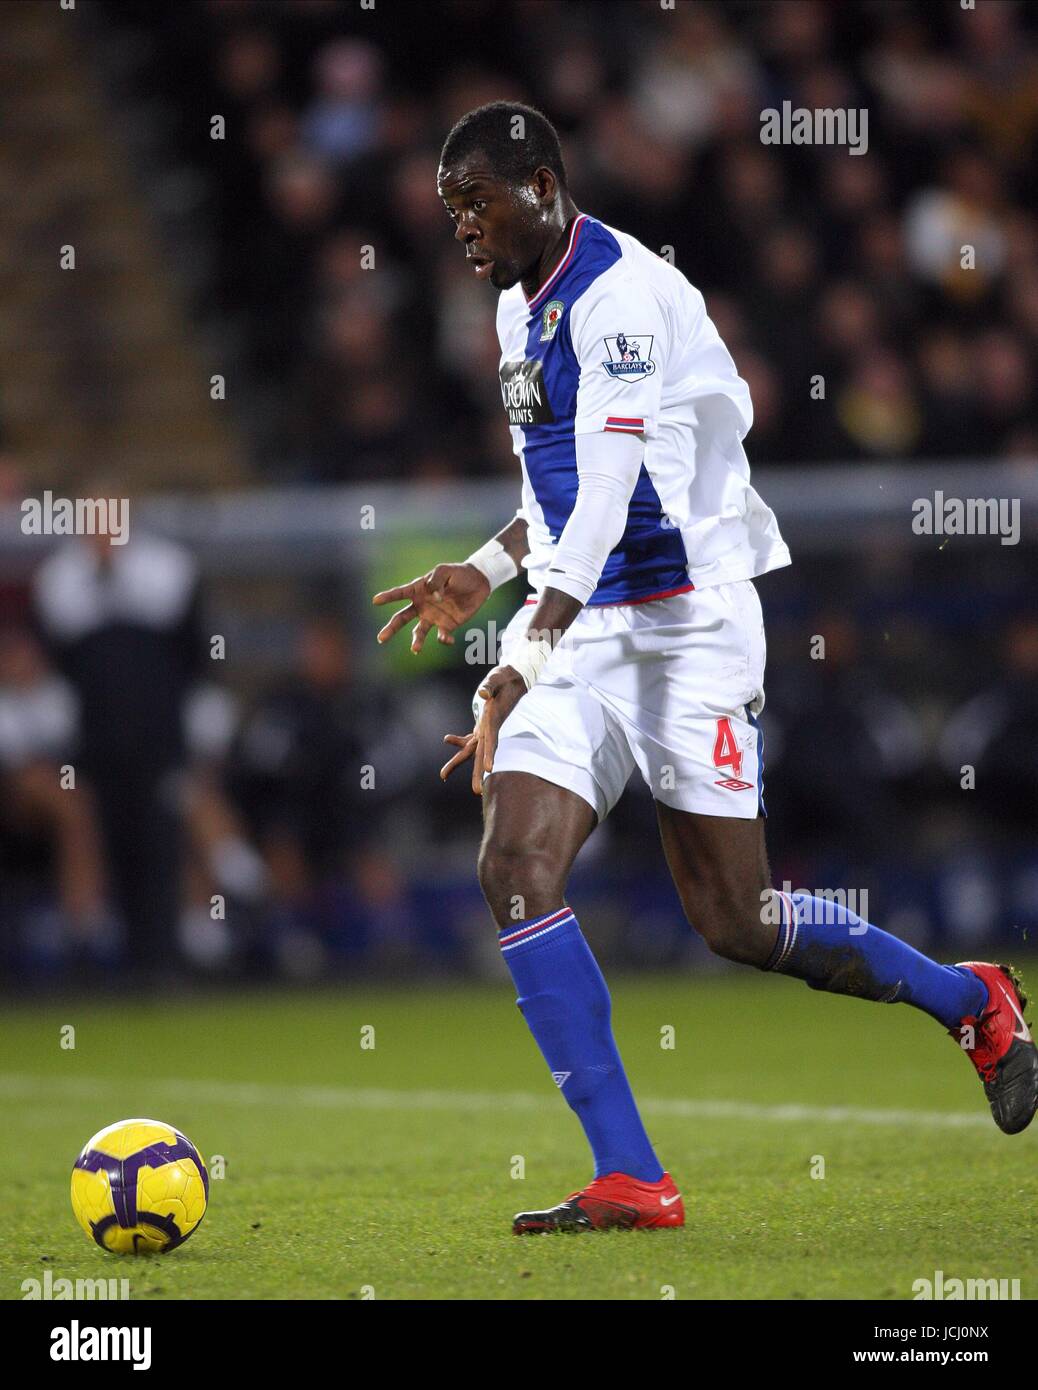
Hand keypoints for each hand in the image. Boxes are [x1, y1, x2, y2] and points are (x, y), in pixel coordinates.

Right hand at [372, 562, 490, 653]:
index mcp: (418, 590)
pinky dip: (443, 640)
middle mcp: (422, 606)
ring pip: (418, 632)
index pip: (400, 594)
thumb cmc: (459, 574)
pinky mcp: (447, 626)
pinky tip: (448, 639)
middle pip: (401, 619)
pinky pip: (441, 636)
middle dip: (391, 628)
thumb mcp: (446, 570)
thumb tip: (434, 597)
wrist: (479, 583)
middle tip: (381, 638)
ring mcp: (433, 617)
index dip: (387, 597)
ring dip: (416, 641)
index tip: (375, 600)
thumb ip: (436, 581)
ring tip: (415, 649)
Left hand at [440, 664, 527, 793]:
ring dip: (457, 762)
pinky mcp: (482, 725)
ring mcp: (486, 728)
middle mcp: (490, 728)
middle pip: (482, 754)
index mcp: (493, 720)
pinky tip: (447, 739)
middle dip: (477, 773)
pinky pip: (469, 738)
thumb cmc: (505, 677)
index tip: (489, 768)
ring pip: (471, 750)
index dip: (489, 754)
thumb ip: (489, 687)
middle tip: (476, 791)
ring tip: (442, 776)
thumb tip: (482, 695)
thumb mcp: (497, 678)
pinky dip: (458, 741)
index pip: (492, 741)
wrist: (514, 678)